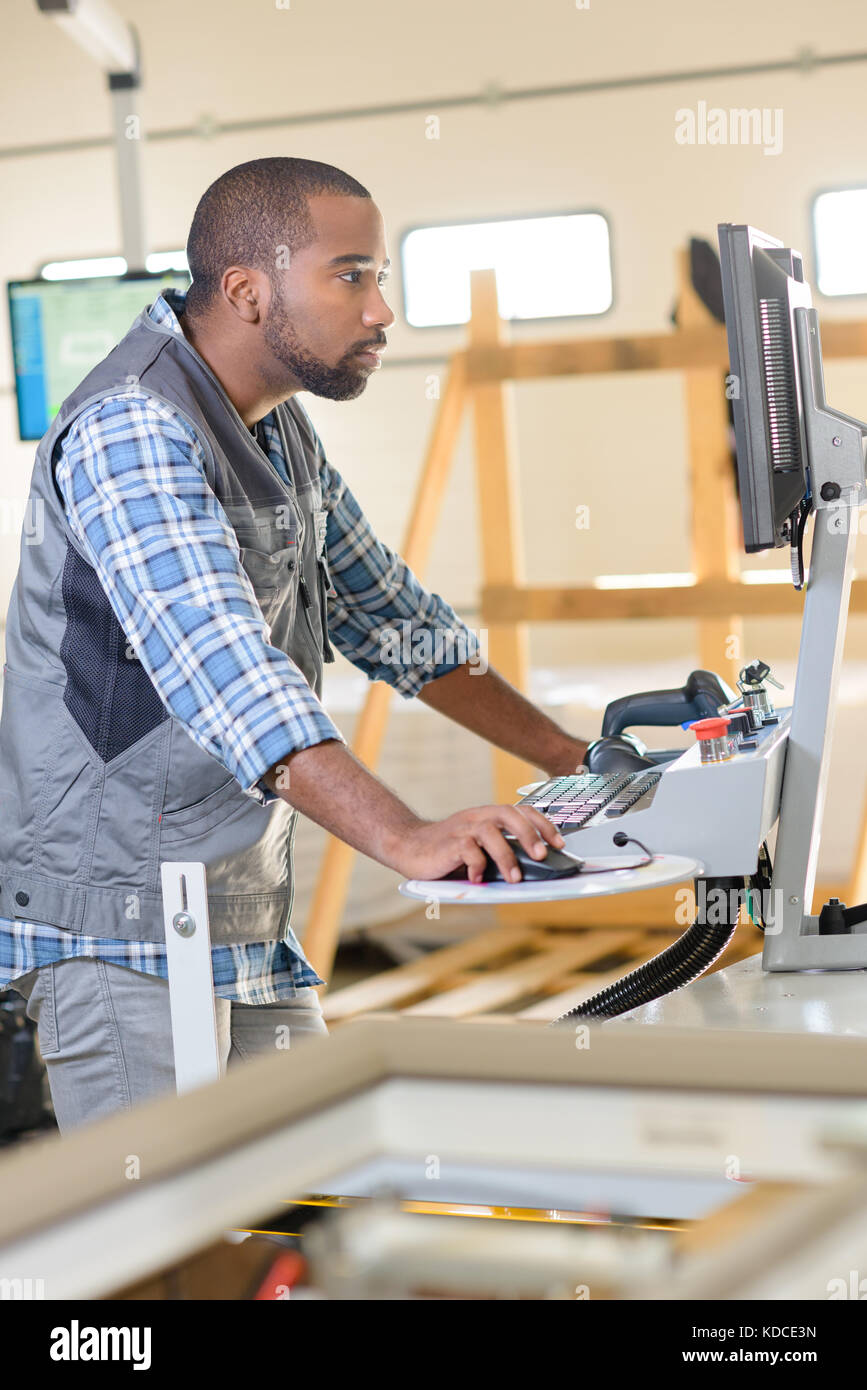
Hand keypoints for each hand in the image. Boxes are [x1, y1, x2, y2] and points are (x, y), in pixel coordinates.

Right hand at [395, 805, 565, 882]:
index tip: (559, 844)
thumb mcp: (477, 847)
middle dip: (529, 835)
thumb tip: (531, 868)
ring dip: (506, 856)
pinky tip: (477, 879)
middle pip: (509, 815)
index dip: (543, 825)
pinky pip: (468, 851)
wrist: (408, 846)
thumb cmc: (447, 850)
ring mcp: (463, 828)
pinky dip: (477, 866)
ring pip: (490, 832)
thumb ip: (499, 851)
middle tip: (541, 856)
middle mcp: (477, 817)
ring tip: (514, 878)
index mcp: (488, 815)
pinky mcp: (449, 843)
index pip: (522, 811)